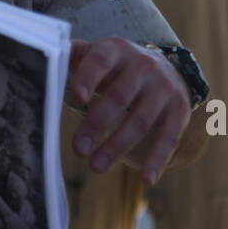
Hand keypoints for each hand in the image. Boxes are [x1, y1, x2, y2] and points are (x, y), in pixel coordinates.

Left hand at [65, 38, 190, 185]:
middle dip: (97, 124)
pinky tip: (146, 179)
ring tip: (96, 167)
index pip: (100, 61)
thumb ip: (73, 56)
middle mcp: (144, 66)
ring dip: (118, 146)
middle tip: (78, 149)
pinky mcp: (179, 110)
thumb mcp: (97, 54)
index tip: (76, 98)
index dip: (88, 78)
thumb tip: (48, 57)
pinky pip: (169, 137)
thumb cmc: (116, 67)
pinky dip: (158, 159)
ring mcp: (164, 88)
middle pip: (119, 97)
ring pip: (140, 120)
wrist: (166, 67)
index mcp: (117, 50)